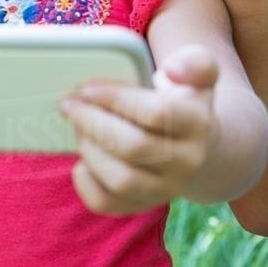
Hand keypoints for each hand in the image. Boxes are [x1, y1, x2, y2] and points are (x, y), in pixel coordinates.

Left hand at [61, 44, 218, 213]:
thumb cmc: (181, 99)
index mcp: (198, 124)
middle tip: (69, 103)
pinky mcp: (141, 205)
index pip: (157, 113)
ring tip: (77, 126)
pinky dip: (85, 181)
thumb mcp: (196, 72)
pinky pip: (106, 202)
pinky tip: (82, 158)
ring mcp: (165, 189)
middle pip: (134, 147)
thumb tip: (173, 70)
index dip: (116, 99)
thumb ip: (194, 62)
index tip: (87, 87)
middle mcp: (187, 162)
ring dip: (89, 149)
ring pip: (121, 180)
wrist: (192, 143)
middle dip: (92, 122)